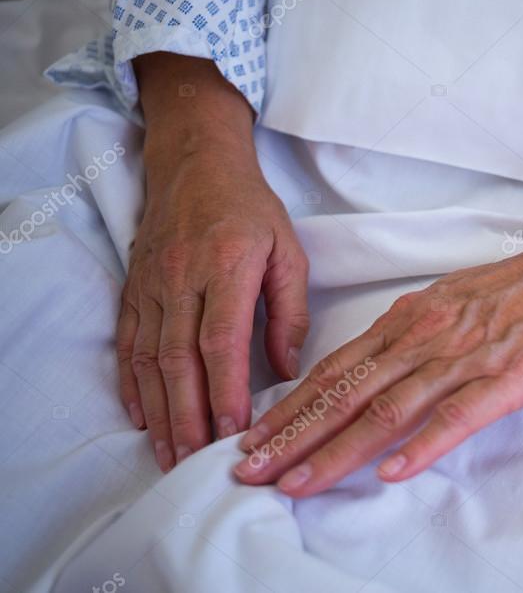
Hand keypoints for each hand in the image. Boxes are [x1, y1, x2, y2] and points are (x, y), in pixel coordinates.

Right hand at [118, 54, 309, 471]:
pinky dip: (132, 384)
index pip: (221, 341)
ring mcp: (151, 286)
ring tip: (170, 454)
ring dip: (159, 412)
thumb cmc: (250, 208)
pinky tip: (141, 417)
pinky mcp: (135, 289)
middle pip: (179, 360)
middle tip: (197, 462)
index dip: (225, 391)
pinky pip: (129, 343)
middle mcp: (181, 279)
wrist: (195, 163)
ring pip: (149, 359)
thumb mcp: (288, 250)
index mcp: (226, 267)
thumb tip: (289, 369)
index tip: (234, 432)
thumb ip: (289, 312)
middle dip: (188, 416)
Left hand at [232, 209, 522, 495]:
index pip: (336, 368)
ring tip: (295, 483)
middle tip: (247, 472)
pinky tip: (393, 474)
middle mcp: (426, 336)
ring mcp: (465, 357)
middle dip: (291, 436)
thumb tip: (375, 369)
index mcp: (411, 318)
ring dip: (336, 450)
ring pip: (387, 409)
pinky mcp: (508, 377)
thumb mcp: (454, 301)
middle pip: (346, 393)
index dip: (291, 407)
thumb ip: (413, 335)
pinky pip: (457, 415)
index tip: (253, 438)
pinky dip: (421, 446)